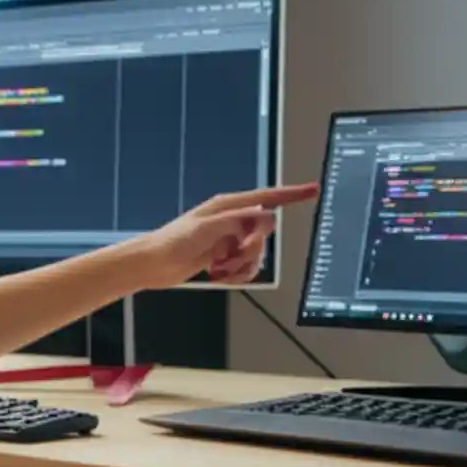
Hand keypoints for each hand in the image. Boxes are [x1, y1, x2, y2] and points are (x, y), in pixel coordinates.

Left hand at [132, 182, 319, 288]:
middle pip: (263, 233)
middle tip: (231, 257)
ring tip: (218, 268)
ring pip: (256, 253)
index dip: (291, 194)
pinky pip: (247, 267)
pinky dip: (237, 274)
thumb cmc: (172, 242)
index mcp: (227, 206)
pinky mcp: (225, 255)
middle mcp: (231, 220)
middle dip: (251, 250)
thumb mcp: (206, 229)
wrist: (153, 265)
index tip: (312, 191)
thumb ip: (237, 221)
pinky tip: (219, 275)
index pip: (266, 198)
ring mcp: (229, 238)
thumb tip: (264, 215)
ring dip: (241, 266)